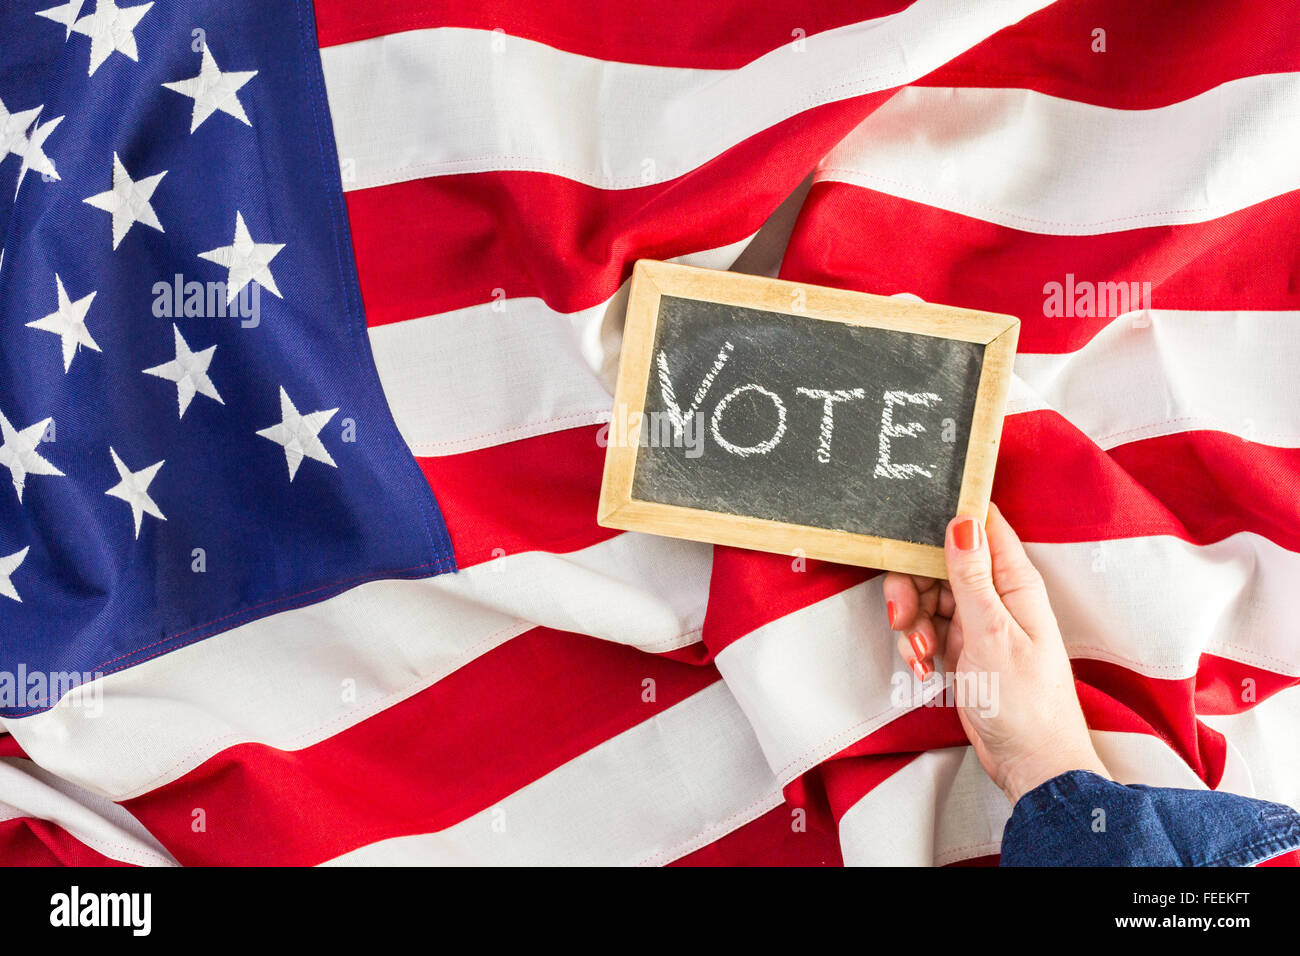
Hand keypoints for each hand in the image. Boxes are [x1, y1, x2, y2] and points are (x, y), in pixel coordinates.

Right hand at [883, 503, 1109, 803]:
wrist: (1030, 763)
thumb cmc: (1026, 704)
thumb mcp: (992, 633)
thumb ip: (972, 576)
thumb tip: (962, 520)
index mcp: (1014, 581)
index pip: (981, 524)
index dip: (946, 519)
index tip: (912, 534)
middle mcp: (996, 594)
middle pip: (939, 560)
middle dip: (911, 584)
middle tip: (903, 615)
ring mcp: (978, 620)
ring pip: (927, 595)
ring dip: (911, 621)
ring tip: (918, 653)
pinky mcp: (963, 646)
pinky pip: (926, 627)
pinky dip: (916, 644)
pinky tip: (923, 668)